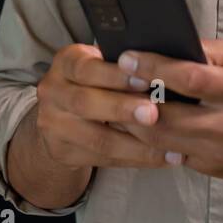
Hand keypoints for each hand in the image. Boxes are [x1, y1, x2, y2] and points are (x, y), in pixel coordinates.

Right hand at [34, 42, 178, 171]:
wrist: (61, 114)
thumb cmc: (96, 81)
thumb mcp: (101, 64)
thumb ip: (125, 66)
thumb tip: (168, 68)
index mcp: (66, 62)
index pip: (87, 68)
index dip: (116, 75)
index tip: (146, 79)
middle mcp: (53, 91)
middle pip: (86, 103)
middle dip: (123, 110)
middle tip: (154, 114)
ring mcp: (53, 125)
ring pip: (97, 139)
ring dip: (137, 146)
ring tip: (170, 148)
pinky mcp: (61, 152)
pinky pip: (102, 159)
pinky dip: (135, 160)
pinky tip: (161, 158)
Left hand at [114, 39, 222, 183]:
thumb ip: (208, 52)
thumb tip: (167, 44)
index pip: (189, 78)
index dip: (154, 67)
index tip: (127, 57)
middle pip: (167, 116)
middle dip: (132, 99)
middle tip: (112, 82)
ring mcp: (221, 153)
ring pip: (162, 141)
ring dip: (134, 122)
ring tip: (117, 103)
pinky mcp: (214, 170)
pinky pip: (173, 155)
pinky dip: (154, 139)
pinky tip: (140, 124)